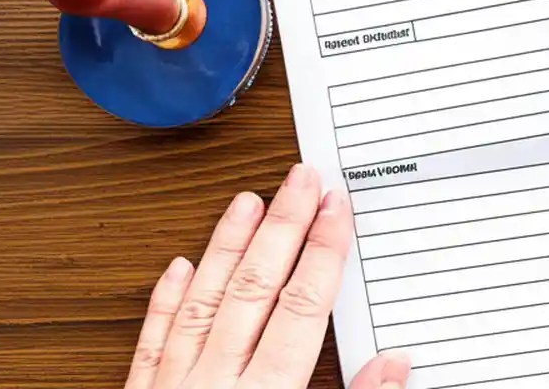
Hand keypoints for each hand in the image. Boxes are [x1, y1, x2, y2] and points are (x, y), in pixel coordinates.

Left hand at [125, 164, 411, 388]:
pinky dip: (166, 303)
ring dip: (228, 247)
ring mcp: (176, 388)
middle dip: (284, 227)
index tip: (336, 208)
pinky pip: (154, 343)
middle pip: (256, 288)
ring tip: (247, 201)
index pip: (304, 307)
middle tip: (300, 180)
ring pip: (205, 302)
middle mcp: (219, 383)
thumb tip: (395, 364)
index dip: (324, 250)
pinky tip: (177, 268)